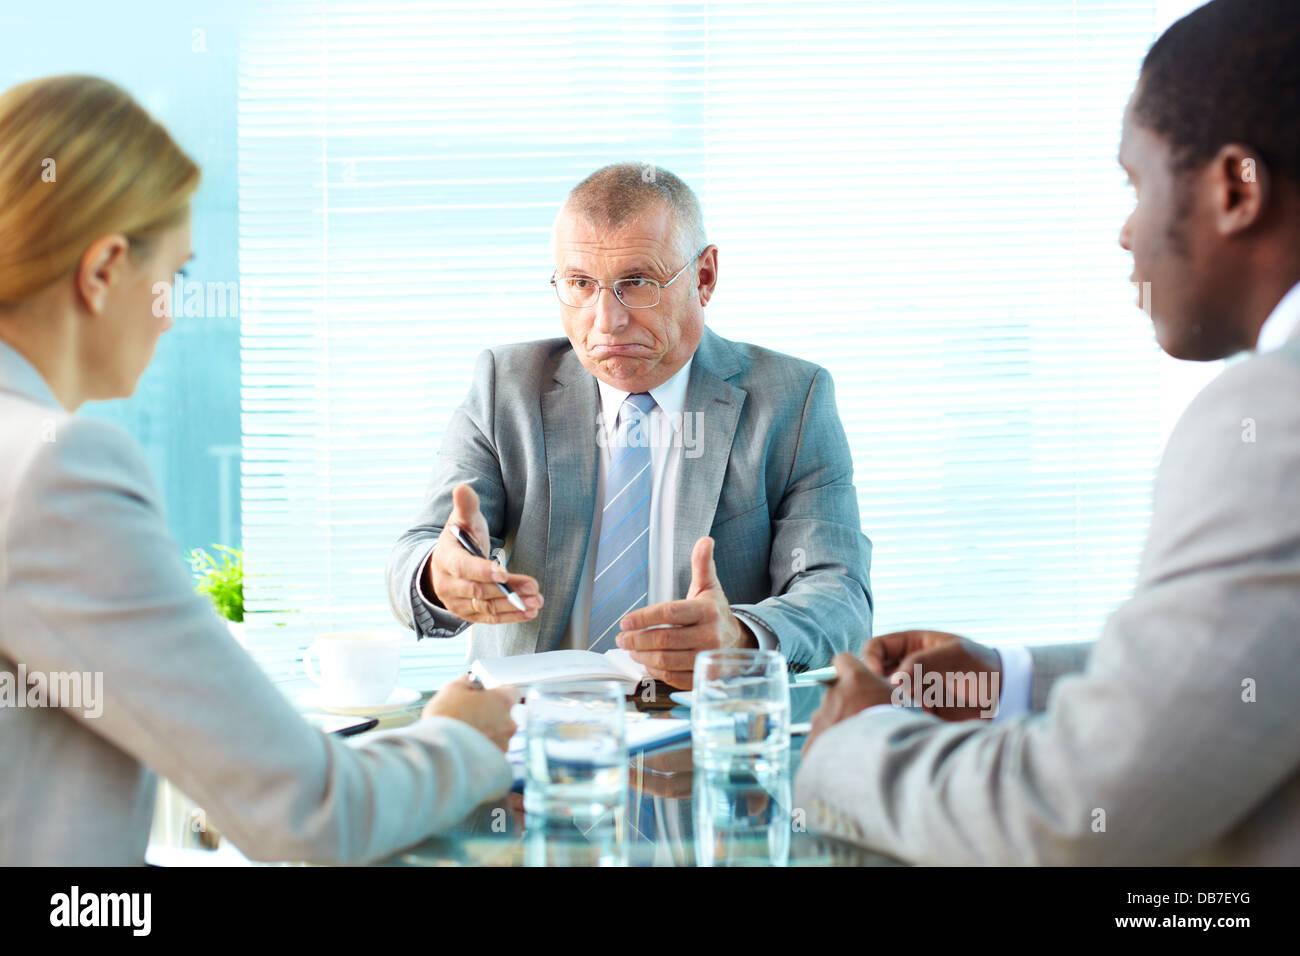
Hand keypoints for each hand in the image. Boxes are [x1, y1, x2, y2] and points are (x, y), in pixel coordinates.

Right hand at [422, 674, 517, 750]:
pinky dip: (482, 748)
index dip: (498, 692)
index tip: (488, 695)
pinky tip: (466, 745)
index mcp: (503, 702)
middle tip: (471, 714)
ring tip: (466, 732)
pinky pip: (491, 750)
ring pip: (499, 734)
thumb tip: (471, 682)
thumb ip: (469, 682)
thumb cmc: (446, 718)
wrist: (438, 749)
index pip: (512, 692)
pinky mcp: (495, 761)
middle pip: (505, 714)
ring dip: (487, 732)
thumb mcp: (454, 688)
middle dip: (491, 714)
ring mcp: (503, 744)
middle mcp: (508, 723)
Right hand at [426, 483, 542, 623]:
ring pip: (486, 607)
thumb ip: (466, 505)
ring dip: (513, 606)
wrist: (445, 565)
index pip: (463, 568)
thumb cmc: (459, 539)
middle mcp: (448, 585)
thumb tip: (463, 488)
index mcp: (445, 560)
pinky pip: (490, 618)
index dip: (483, 571)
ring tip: (537, 601)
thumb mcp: (461, 520)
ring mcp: (457, 603)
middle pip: (478, 591)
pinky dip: (510, 616)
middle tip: (533, 587)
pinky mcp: (468, 615)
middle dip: (507, 590)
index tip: (503, 572)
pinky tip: (529, 612)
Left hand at [615, 536, 755, 689]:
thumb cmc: (716, 613)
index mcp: (707, 611)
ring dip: (642, 656)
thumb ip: (702, 564)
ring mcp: (706, 657)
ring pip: (666, 660)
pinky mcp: (703, 675)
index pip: (670, 613)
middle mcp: (709, 635)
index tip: (625, 622)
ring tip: (630, 649)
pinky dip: (655, 671)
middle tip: (621, 638)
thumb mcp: (709, 587)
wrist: (739, 640)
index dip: (644, 617)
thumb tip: (705, 540)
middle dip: (637, 639)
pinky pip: (673, 676)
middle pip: (664, 639)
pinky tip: (645, 663)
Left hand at [802, 652, 892, 754]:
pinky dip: (828, 749)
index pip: (843, 660)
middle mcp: (833, 695)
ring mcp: (821, 719)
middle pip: (834, 694)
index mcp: (855, 679)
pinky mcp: (813, 744)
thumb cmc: (901, 729)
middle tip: (862, 722)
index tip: (853, 680)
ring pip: (826, 719)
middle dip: (844, 705)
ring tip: (856, 745)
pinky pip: (818, 743)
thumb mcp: (902, 702)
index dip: (848, 669)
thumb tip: (885, 690)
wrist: (886, 761)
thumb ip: (886, 691)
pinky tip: (846, 759)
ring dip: (837, 727)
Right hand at [865, 629, 1001, 721]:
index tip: (878, 677)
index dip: (870, 660)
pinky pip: (901, 714)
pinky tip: (922, 719)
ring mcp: (913, 690)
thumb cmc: (983, 667)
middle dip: (878, 686)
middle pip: (875, 674)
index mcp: (912, 645)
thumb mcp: (953, 656)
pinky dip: (904, 717)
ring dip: (892, 704)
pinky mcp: (920, 711)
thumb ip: (921, 664)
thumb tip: (891, 683)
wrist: (1007, 695)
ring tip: (912, 709)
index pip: (876, 648)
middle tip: (890, 699)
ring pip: (886, 696)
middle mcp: (908, 667)